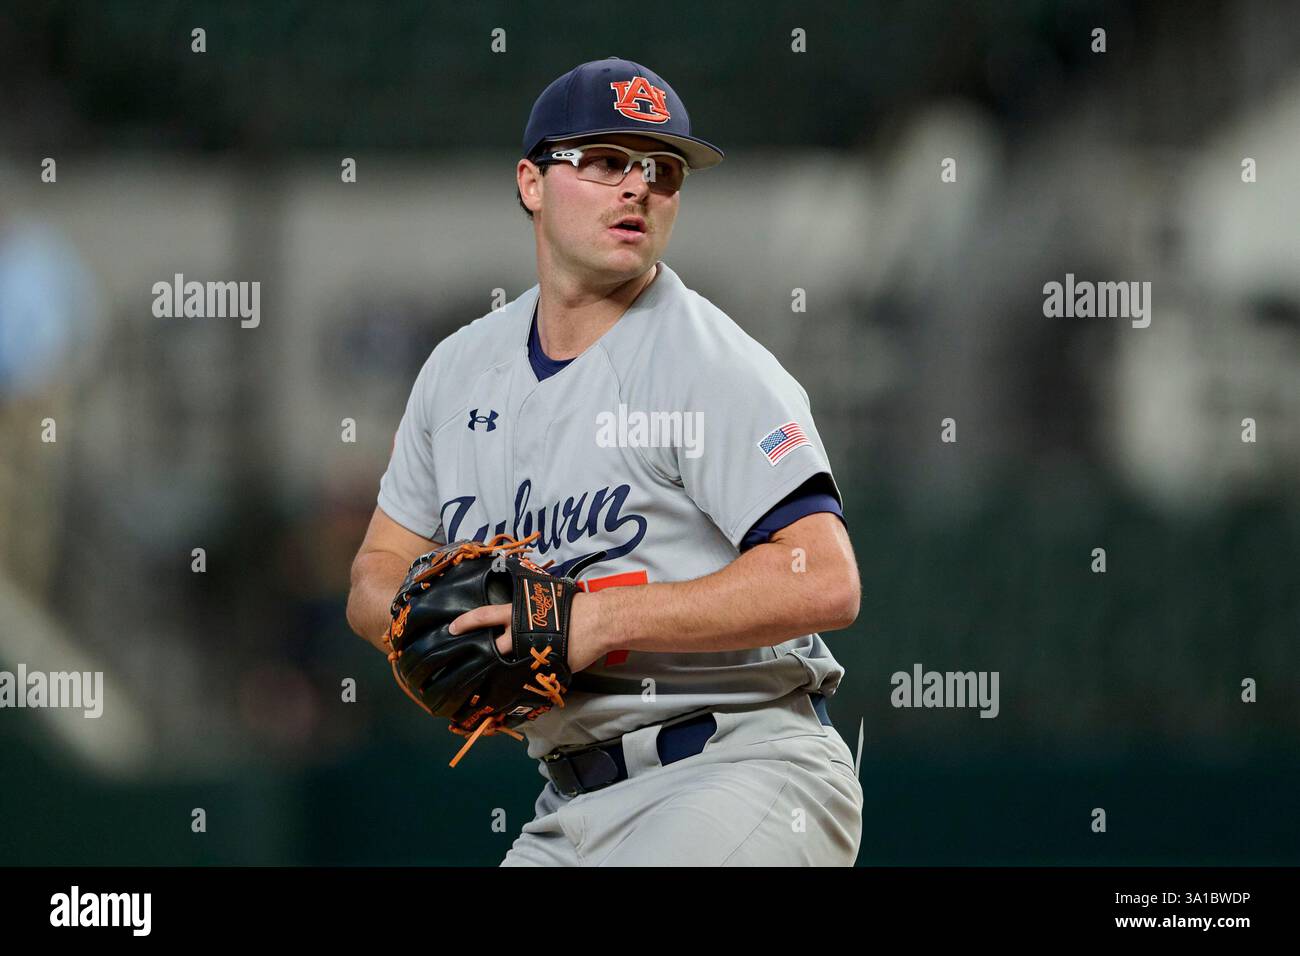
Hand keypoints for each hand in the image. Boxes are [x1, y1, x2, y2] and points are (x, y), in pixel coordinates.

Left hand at [449, 591, 606, 672]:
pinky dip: (519, 687)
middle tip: (457, 666)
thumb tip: (520, 608)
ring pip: (506, 667)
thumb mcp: (545, 597)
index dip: (466, 623)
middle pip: (490, 648)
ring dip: (494, 676)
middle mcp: (519, 634)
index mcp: (518, 614)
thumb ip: (529, 606)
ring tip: (480, 687)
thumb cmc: (575, 606)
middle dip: (473, 657)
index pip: (485, 616)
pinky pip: (528, 679)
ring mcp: (530, 653)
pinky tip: (512, 696)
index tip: (451, 629)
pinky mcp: (544, 668)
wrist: (598, 621)